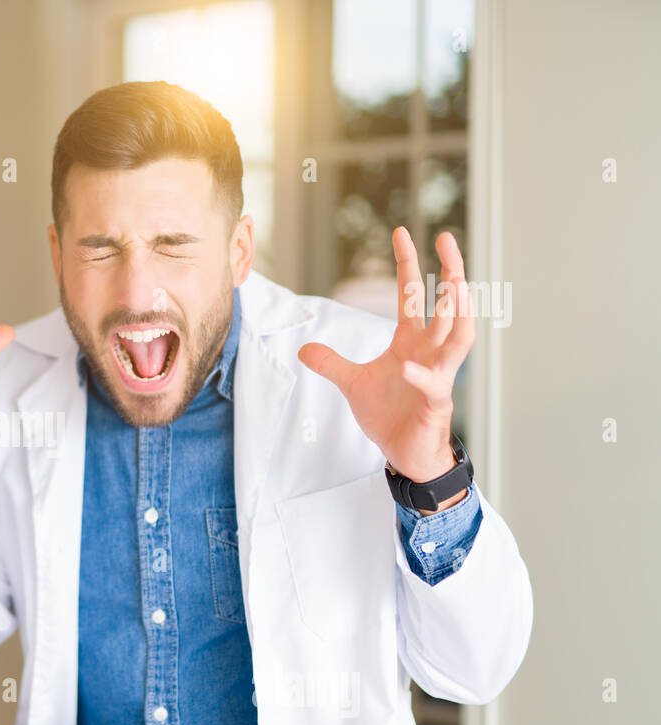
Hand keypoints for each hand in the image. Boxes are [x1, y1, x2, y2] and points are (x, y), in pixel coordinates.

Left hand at [297, 228, 475, 488]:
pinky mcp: (436, 403)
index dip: (408, 263)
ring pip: (459, 338)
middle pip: (449, 305)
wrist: (404, 453)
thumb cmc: (389, 415)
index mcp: (412, 342)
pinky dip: (422, 376)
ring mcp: (438, 376)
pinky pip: (434, 385)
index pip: (412, 295)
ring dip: (460, 311)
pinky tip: (407, 366)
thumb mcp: (352, 383)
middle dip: (451, 272)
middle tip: (447, 238)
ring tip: (457, 283)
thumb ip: (331, 363)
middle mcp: (430, 352)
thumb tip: (303, 348)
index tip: (402, 232)